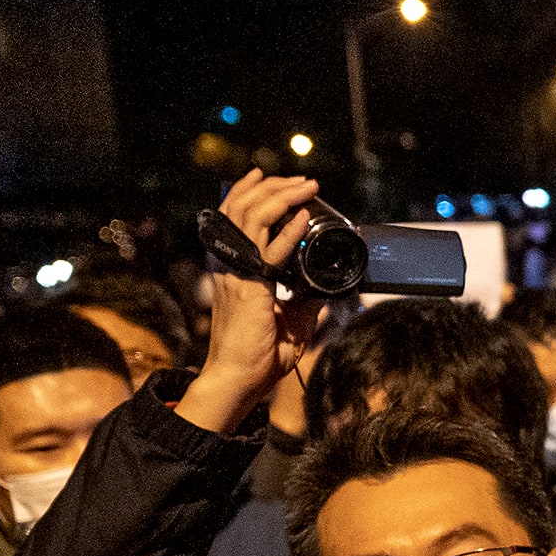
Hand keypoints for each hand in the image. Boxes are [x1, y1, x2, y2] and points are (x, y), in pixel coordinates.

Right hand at [178, 171, 328, 433]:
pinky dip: (287, 232)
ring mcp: (236, 273)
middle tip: (302, 180)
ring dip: (281, 197)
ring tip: (305, 186)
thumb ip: (303, 302)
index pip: (234, 217)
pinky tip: (302, 216)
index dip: (249, 192)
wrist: (238, 378)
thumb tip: (325, 292)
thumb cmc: (258, 355)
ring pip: (251, 218)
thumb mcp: (289, 322)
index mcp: (235, 268)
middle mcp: (230, 264)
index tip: (269, 177)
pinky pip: (268, 251)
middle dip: (273, 187)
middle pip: (242, 209)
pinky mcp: (249, 287)